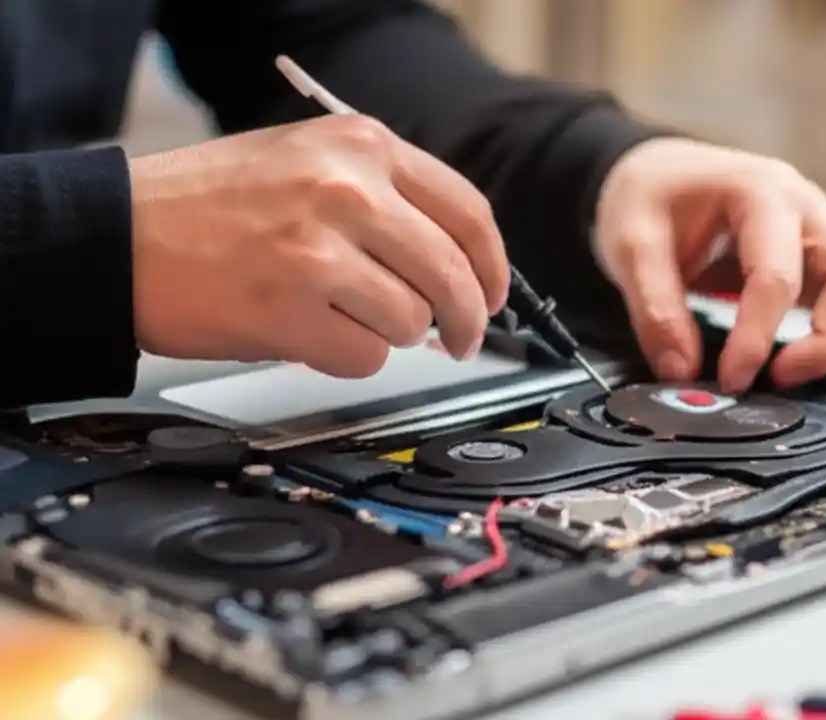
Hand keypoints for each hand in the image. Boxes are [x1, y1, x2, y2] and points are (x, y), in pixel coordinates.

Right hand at [129, 115, 508, 376]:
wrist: (116, 235)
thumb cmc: (206, 203)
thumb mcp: (306, 159)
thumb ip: (384, 195)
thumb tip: (456, 261)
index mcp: (360, 146)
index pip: (467, 212)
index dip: (492, 266)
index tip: (492, 294)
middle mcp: (347, 190)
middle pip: (453, 273)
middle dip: (466, 319)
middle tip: (460, 340)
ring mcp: (319, 250)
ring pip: (412, 320)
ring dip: (393, 335)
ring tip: (346, 318)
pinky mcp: (291, 310)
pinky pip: (367, 356)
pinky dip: (350, 357)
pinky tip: (313, 334)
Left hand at [594, 138, 825, 393]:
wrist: (664, 171)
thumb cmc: (653, 196)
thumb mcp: (631, 243)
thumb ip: (655, 309)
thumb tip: (681, 370)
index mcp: (762, 192)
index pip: (778, 275)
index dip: (756, 337)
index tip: (731, 377)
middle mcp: (810, 207)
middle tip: (781, 379)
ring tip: (811, 374)